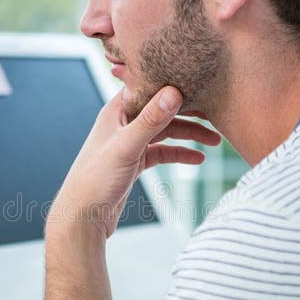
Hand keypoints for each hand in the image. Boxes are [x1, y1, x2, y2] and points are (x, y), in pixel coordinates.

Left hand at [47, 86, 219, 239]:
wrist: (82, 216)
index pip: (150, 87)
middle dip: (189, 112)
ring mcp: (129, 142)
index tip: (202, 82)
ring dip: (188, 134)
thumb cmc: (95, 180)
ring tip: (215, 140)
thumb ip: (150, 121)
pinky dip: (179, 153)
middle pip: (162, 109)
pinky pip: (162, 152)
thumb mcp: (126, 147)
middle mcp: (123, 122)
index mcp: (117, 110)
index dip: (175, 83)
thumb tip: (174, 91)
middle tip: (217, 115)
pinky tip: (198, 159)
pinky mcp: (133, 161)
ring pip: (165, 131)